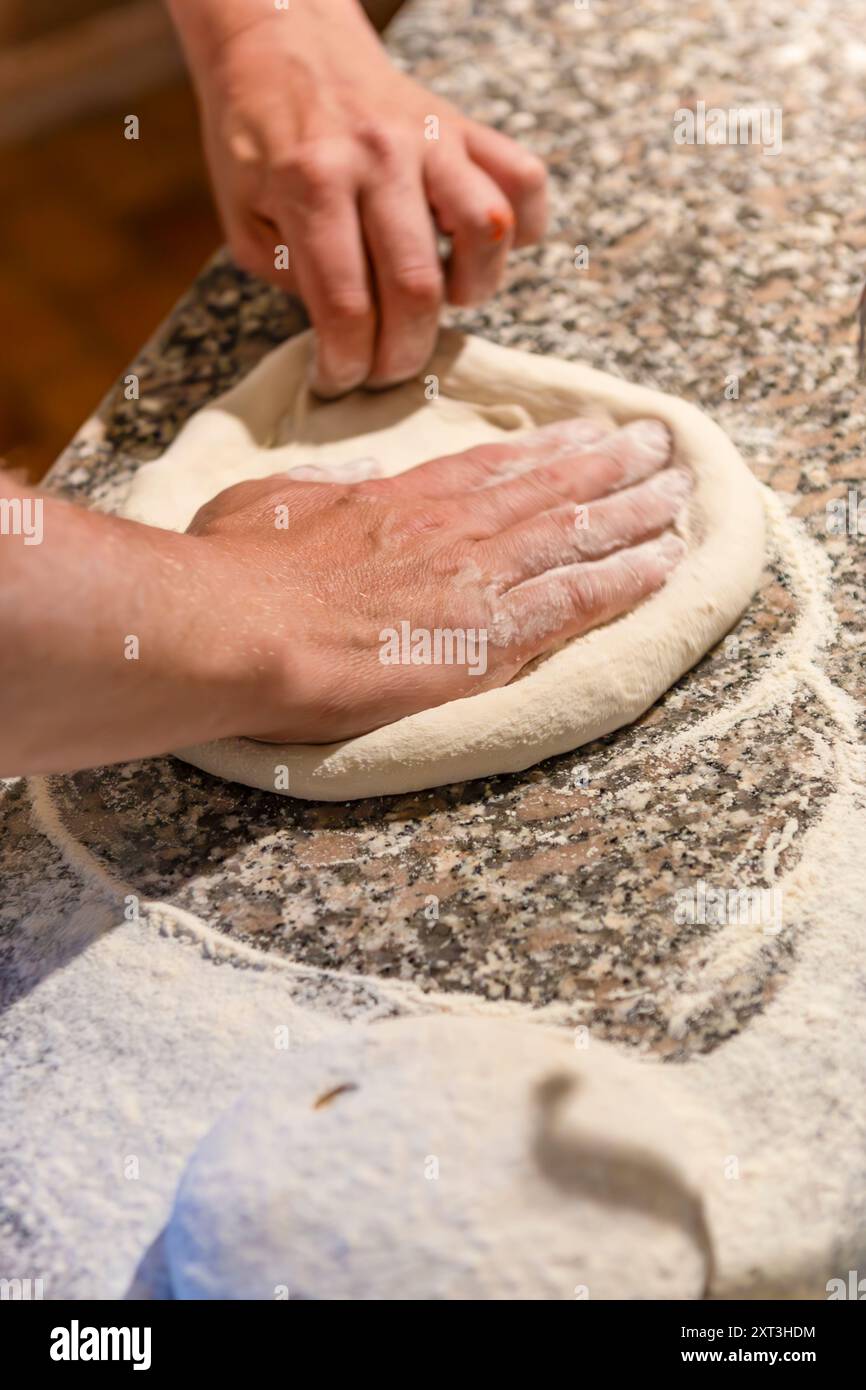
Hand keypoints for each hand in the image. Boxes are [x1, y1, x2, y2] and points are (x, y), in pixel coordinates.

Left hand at [171, 0, 546, 394]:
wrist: (281, 37)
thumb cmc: (256, 135)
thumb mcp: (242, 215)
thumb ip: (292, 278)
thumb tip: (347, 335)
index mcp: (312, 183)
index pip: (346, 306)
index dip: (348, 364)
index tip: (341, 382)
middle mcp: (378, 157)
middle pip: (417, 287)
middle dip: (404, 355)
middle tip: (386, 371)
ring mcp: (429, 137)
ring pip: (485, 231)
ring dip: (470, 289)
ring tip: (442, 298)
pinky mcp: (463, 125)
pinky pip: (523, 178)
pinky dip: (522, 226)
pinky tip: (487, 249)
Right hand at [186, 418, 688, 742]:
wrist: (239, 628)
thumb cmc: (236, 572)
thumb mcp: (263, 501)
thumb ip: (314, 488)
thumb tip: (345, 476)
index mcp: (398, 499)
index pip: (491, 469)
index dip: (546, 451)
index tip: (584, 435)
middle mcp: (452, 529)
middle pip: (550, 489)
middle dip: (611, 466)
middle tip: (658, 447)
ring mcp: (477, 579)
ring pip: (577, 534)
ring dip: (636, 513)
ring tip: (680, 494)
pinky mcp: (490, 637)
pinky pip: (578, 600)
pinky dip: (626, 579)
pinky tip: (665, 564)